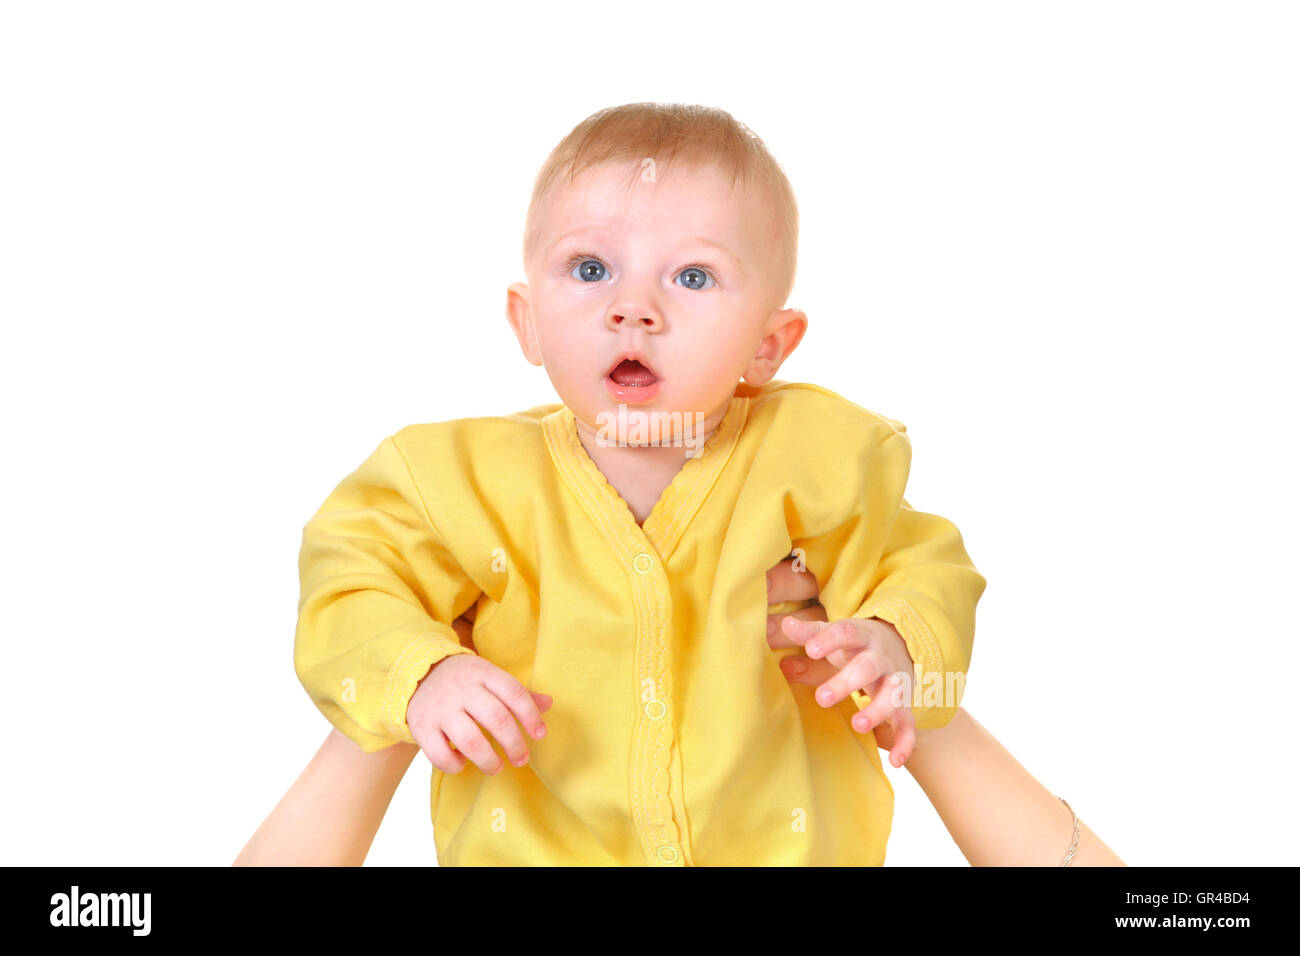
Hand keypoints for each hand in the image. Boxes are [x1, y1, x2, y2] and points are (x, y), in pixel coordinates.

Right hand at [405, 652, 551, 775]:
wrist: (417, 675)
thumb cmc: (464, 682)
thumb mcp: (489, 678)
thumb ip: (518, 694)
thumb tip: (549, 704)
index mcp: (483, 673)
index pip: (514, 692)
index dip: (531, 715)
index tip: (540, 734)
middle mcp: (462, 689)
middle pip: (497, 718)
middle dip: (514, 744)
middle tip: (521, 759)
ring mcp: (440, 708)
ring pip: (470, 740)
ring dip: (488, 760)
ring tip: (497, 768)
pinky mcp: (421, 726)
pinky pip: (440, 753)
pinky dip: (455, 764)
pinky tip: (463, 763)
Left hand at [784, 615, 916, 766]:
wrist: (900, 645)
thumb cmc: (855, 644)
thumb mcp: (836, 635)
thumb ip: (811, 634)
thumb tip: (786, 625)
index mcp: (860, 636)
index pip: (845, 632)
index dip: (829, 640)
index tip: (810, 649)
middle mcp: (880, 658)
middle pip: (867, 668)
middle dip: (847, 682)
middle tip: (822, 698)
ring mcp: (895, 681)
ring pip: (893, 695)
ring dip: (877, 711)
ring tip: (858, 725)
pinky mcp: (905, 704)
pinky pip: (908, 724)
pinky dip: (905, 742)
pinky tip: (895, 761)